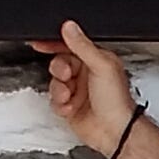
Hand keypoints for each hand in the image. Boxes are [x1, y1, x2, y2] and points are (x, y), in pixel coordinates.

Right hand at [31, 20, 138, 157]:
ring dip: (59, 90)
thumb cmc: (117, 101)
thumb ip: (83, 45)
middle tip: (66, 76)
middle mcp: (86, 74)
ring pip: (55, 83)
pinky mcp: (70, 107)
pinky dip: (60, 105)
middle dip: (59, 70)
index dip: (56, 43)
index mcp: (96, 60)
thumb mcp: (101, 66)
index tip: (41, 43)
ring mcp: (77, 91)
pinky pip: (54, 101)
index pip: (72, 45)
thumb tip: (70, 27)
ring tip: (69, 95)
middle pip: (60, 63)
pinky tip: (70, 107)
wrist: (115, 132)